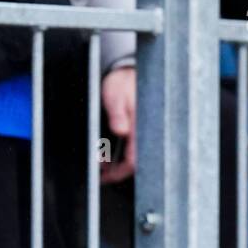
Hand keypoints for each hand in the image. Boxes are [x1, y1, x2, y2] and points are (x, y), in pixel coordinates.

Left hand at [101, 67, 136, 184]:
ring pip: (133, 156)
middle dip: (117, 170)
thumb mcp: (116, 97)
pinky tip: (112, 150)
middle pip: (134, 162)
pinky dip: (121, 152)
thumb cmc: (122, 82)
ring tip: (104, 163)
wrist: (126, 70)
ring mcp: (143, 132)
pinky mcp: (139, 129)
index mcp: (141, 128)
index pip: (133, 161)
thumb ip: (118, 115)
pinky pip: (133, 147)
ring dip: (118, 161)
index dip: (118, 173)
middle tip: (101, 172)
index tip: (105, 177)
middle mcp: (145, 133)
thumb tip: (121, 131)